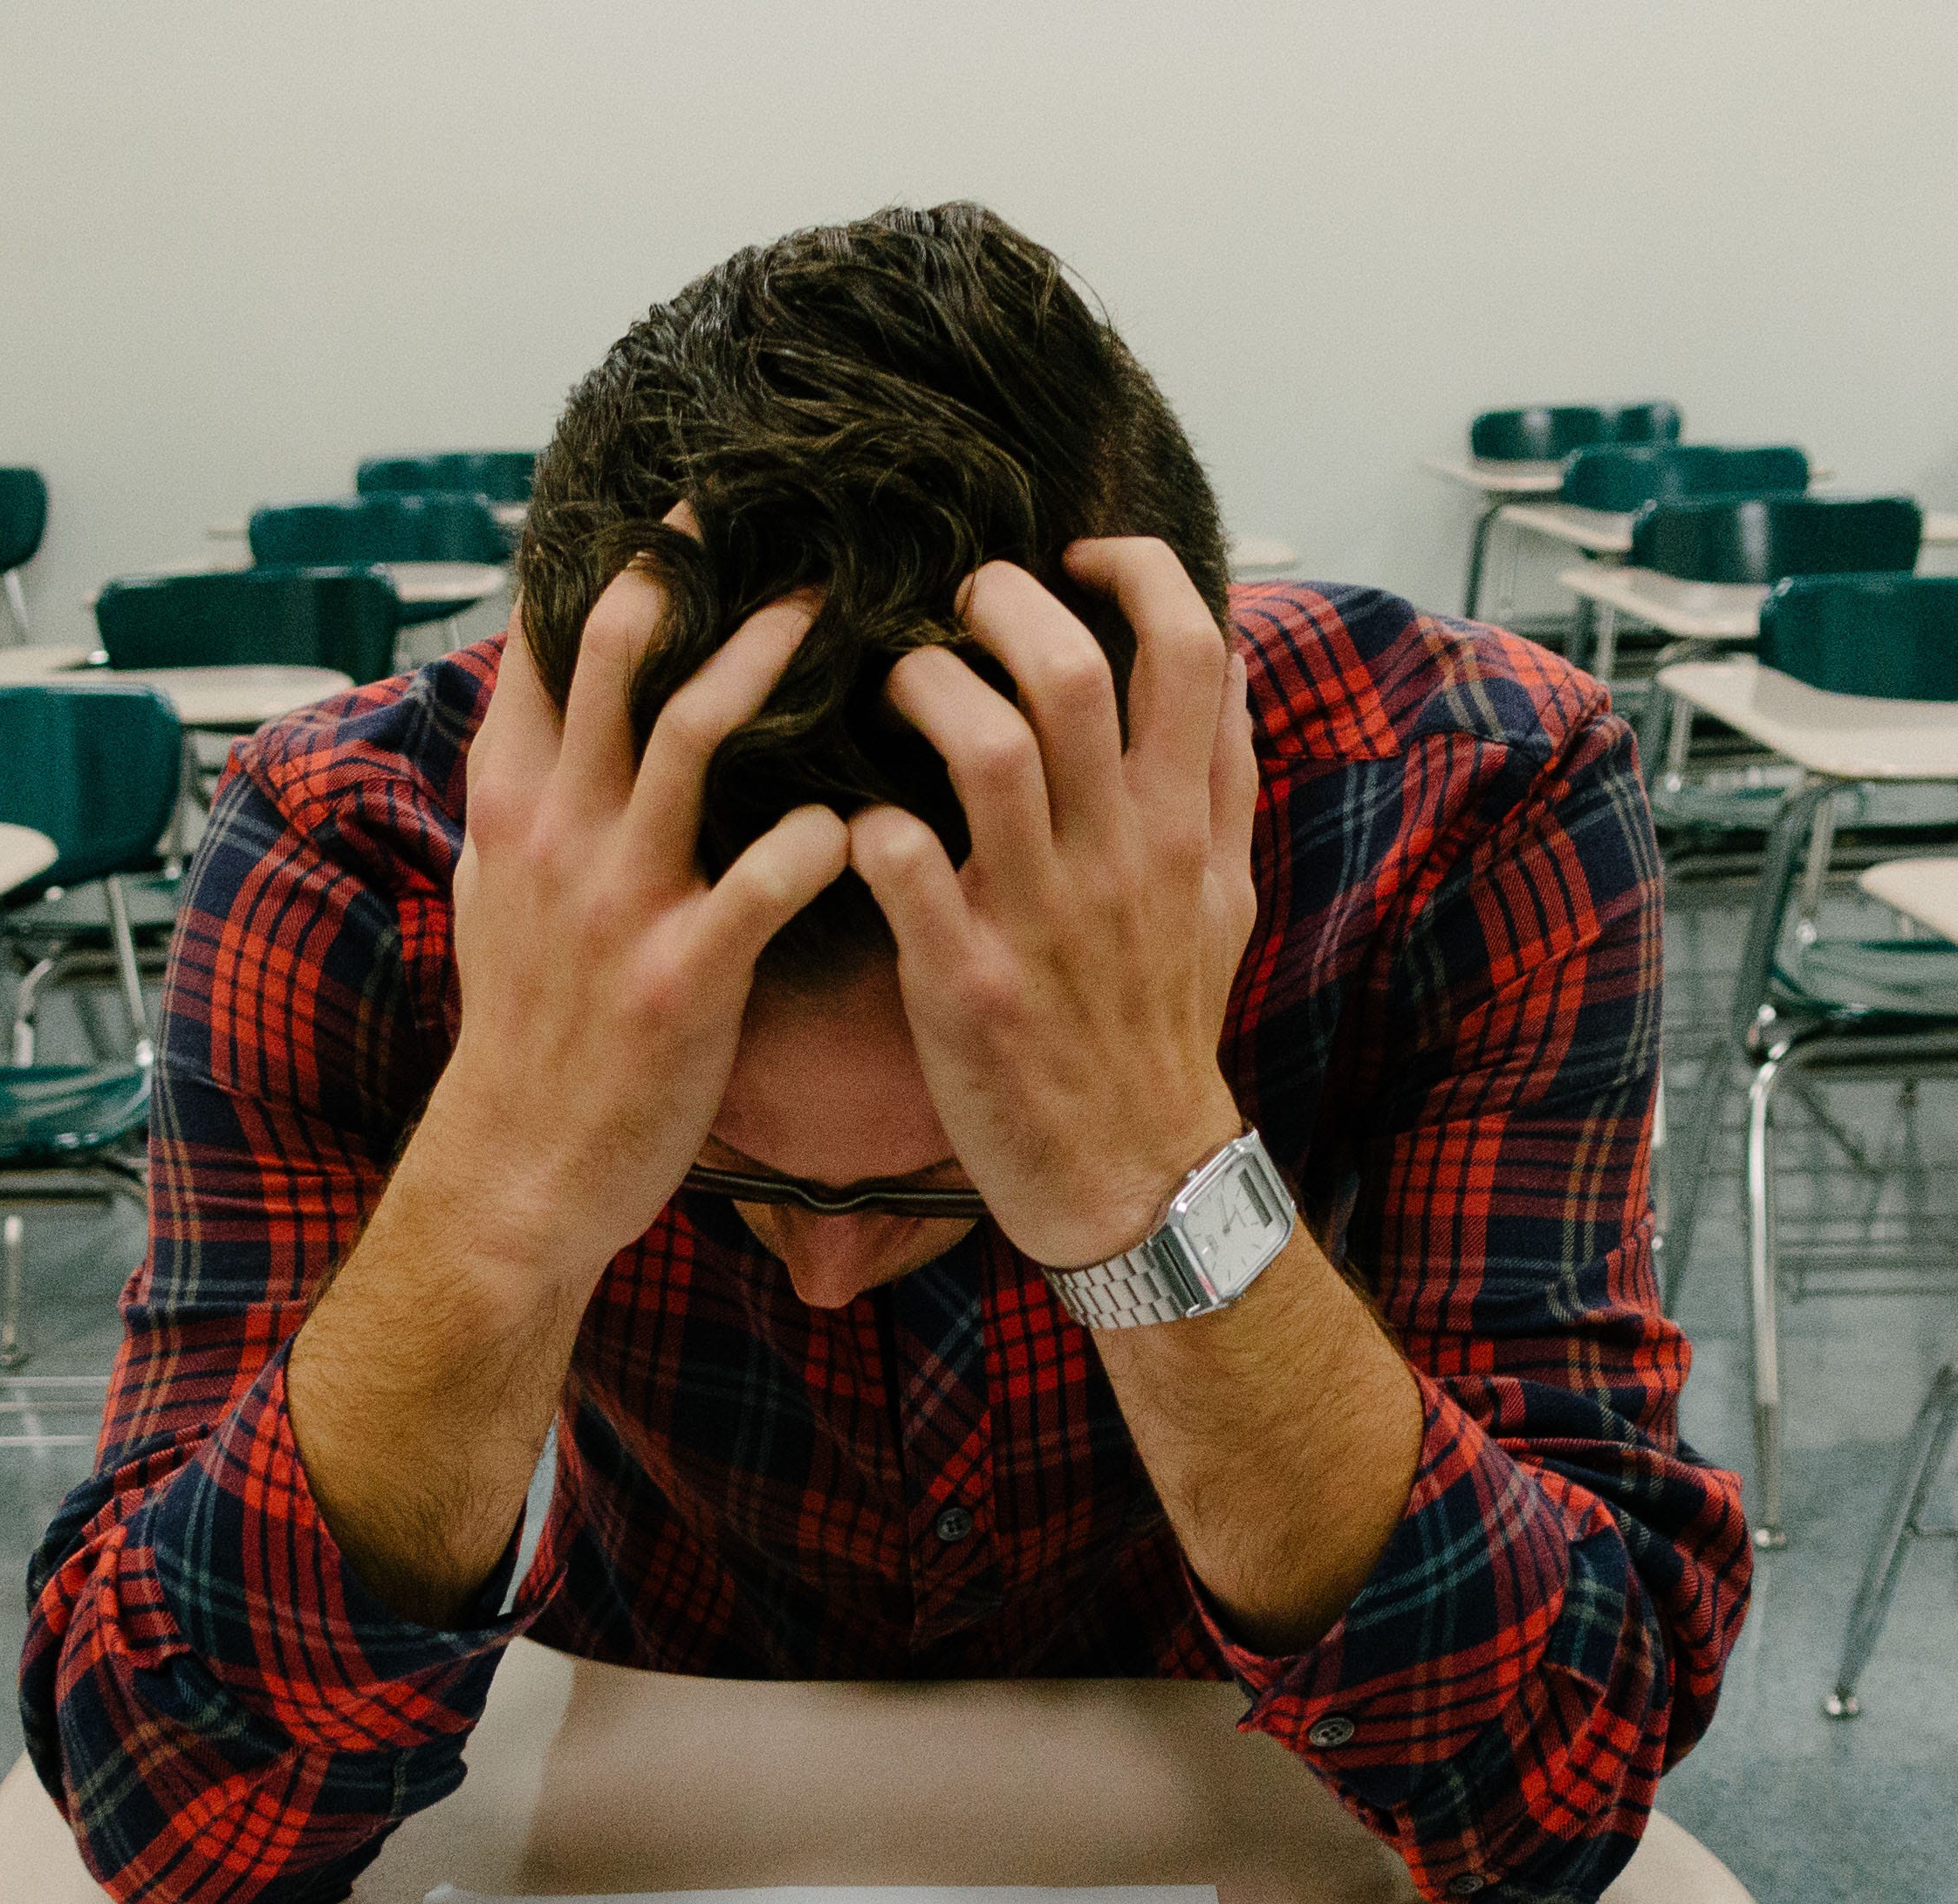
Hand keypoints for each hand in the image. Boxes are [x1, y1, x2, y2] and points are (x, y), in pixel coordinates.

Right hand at [432, 547, 848, 1295]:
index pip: (547, 644)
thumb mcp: (494, 894)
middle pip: (619, 651)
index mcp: (515, 804)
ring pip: (694, 734)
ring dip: (770, 661)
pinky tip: (878, 812)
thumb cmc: (525, 1033)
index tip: (682, 499)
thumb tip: (538, 693)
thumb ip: (525, 791)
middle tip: (782, 512)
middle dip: (695, 568)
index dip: (608, 556)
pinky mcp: (683, 973)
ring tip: (840, 609)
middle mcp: (558, 830)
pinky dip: (829, 835)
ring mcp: (618, 898)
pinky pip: (770, 876)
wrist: (520, 1171)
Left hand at [847, 539, 1258, 1269]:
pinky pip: (901, 862)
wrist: (1136, 1178)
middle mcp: (1120, 853)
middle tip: (952, 607)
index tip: (1073, 557)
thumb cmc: (1162, 1028)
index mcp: (1183, 823)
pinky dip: (861, 822)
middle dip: (998, 602)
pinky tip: (847, 822)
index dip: (1130, 568)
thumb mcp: (1225, 899)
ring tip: (894, 691)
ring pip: (984, 745)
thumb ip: (1224, 779)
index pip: (1190, 645)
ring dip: (922, 690)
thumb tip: (1225, 661)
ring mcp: (1042, 915)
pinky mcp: (966, 981)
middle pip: (1068, 667)